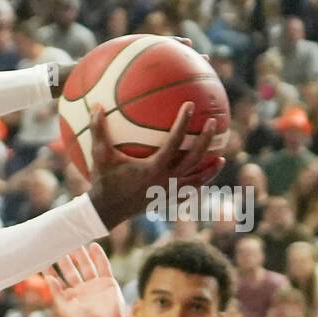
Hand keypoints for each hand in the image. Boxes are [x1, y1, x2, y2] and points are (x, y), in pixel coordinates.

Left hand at [42, 243, 131, 316]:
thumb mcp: (66, 309)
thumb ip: (56, 293)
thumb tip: (47, 278)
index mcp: (69, 296)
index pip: (57, 279)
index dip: (50, 269)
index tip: (43, 256)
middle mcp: (81, 288)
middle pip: (71, 269)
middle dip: (65, 258)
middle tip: (58, 244)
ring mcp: (95, 284)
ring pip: (86, 265)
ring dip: (81, 254)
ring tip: (75, 241)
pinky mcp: (108, 282)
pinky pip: (103, 266)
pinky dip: (99, 256)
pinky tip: (94, 246)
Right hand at [86, 102, 222, 227]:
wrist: (104, 212)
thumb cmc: (103, 181)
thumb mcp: (100, 155)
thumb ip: (98, 130)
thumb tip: (95, 105)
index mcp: (153, 168)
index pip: (175, 141)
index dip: (183, 122)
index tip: (190, 105)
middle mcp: (165, 181)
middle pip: (194, 159)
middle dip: (206, 140)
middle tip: (213, 123)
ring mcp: (168, 193)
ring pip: (197, 181)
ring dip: (210, 170)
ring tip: (222, 158)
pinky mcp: (166, 201)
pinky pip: (187, 193)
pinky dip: (197, 185)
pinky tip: (201, 179)